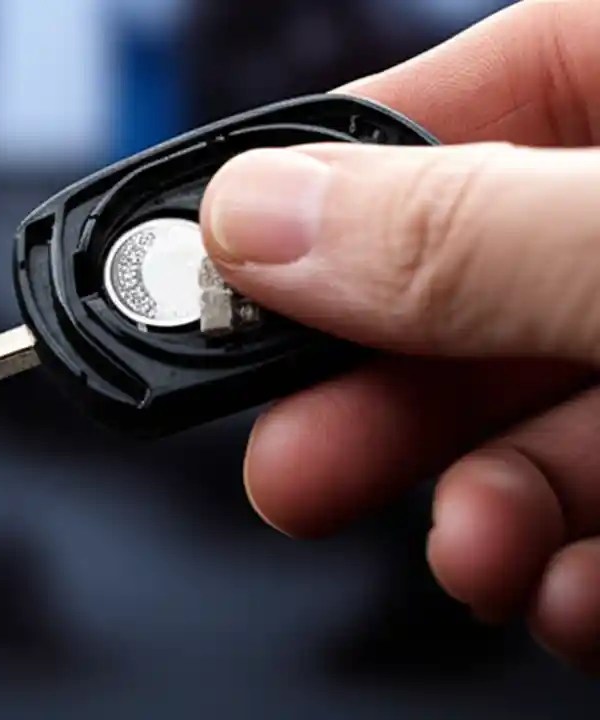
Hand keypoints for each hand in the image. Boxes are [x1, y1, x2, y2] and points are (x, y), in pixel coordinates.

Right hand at [200, 0, 599, 670]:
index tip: (203, 287)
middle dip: (371, 396)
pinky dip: (573, 563)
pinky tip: (573, 590)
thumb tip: (254, 220)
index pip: (429, 113)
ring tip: (475, 553)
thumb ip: (466, 234)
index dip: (301, 199)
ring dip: (480, 505)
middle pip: (457, 288)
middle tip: (292, 461)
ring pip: (527, 412)